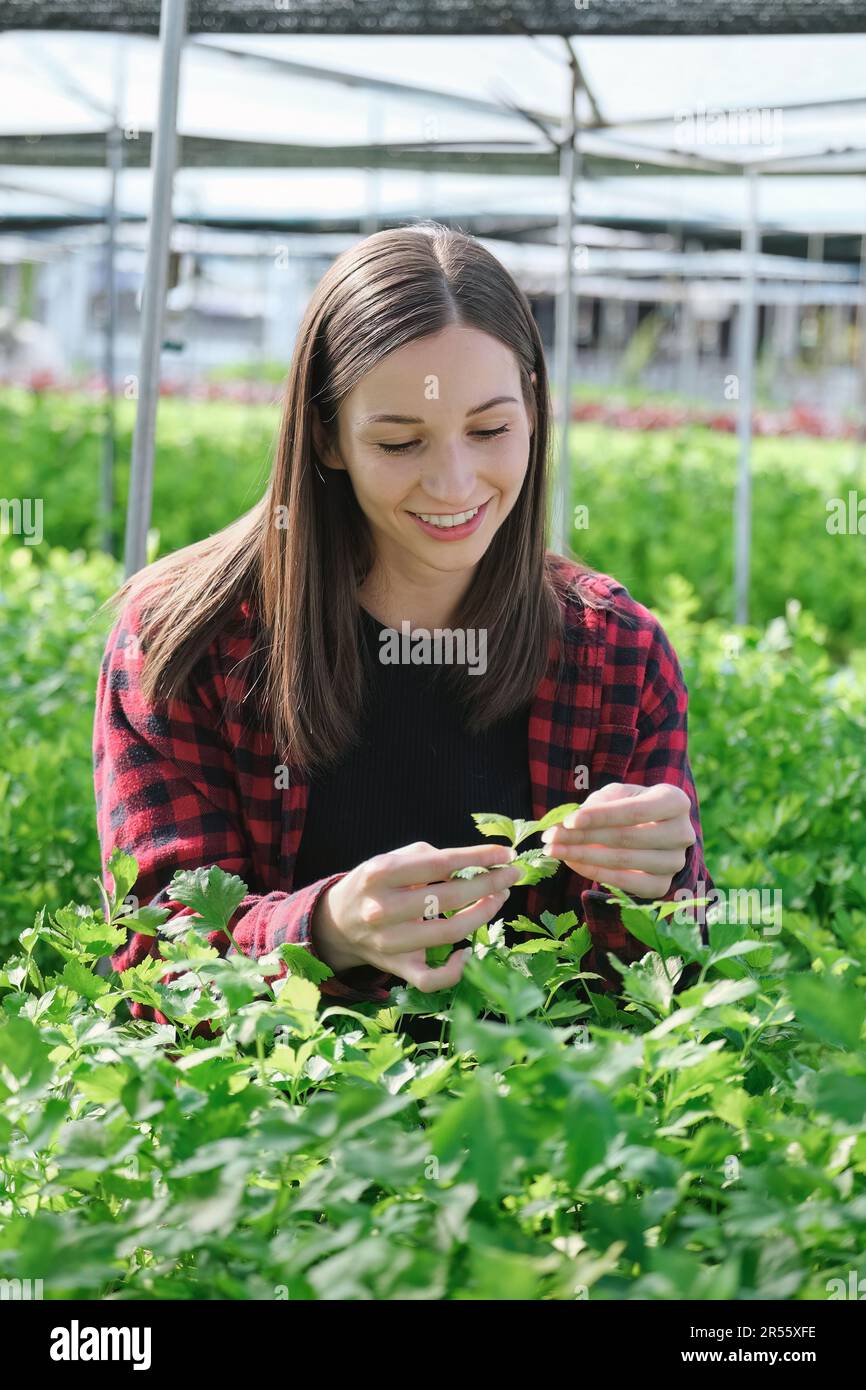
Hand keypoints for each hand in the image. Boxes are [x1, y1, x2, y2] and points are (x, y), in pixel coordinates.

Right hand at [311, 841, 522, 991]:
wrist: (338, 922)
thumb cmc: (375, 884)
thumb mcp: (391, 859)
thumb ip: (429, 858)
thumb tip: (476, 865)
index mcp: (380, 873)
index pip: (440, 863)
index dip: (478, 858)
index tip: (505, 854)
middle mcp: (382, 908)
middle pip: (448, 897)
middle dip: (489, 884)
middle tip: (511, 875)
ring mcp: (389, 943)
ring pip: (448, 934)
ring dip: (483, 915)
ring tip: (499, 898)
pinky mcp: (396, 968)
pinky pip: (431, 979)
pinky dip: (455, 970)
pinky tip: (469, 951)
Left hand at [541, 781, 695, 899]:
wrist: (655, 832)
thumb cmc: (632, 806)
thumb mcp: (618, 795)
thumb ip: (598, 803)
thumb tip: (570, 822)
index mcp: (675, 801)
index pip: (634, 811)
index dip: (599, 816)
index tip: (568, 821)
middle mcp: (682, 833)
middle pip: (626, 838)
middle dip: (583, 838)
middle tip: (551, 837)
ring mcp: (675, 862)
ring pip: (623, 861)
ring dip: (582, 856)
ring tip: (554, 850)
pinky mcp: (663, 885)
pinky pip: (624, 883)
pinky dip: (594, 873)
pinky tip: (572, 862)